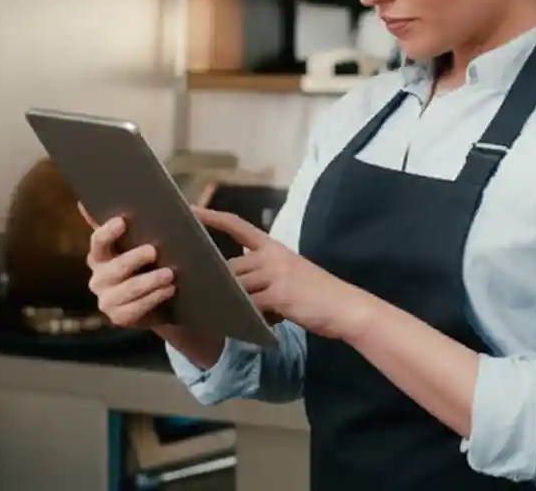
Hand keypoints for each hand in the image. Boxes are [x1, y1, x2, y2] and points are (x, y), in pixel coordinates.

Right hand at [81, 203, 175, 328]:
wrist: (165, 299)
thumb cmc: (157, 261)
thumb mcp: (153, 240)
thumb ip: (149, 222)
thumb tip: (160, 199)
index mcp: (103, 253)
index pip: (99, 241)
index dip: (107, 231)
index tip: (122, 221)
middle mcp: (99, 276)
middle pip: (115, 267)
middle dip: (134, 258)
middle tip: (153, 250)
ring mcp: (106, 299)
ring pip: (127, 289)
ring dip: (150, 281)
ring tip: (170, 274)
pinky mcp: (118, 317)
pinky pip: (135, 309)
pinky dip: (154, 298)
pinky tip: (169, 290)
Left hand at [193, 207, 376, 340]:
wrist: (345, 306)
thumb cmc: (317, 293)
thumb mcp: (289, 274)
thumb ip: (263, 275)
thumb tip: (236, 288)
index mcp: (273, 247)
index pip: (237, 225)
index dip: (212, 217)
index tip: (190, 210)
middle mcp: (272, 256)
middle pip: (230, 266)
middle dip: (218, 282)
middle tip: (203, 293)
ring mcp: (275, 274)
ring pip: (236, 285)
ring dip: (228, 301)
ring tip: (220, 313)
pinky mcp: (278, 294)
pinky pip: (248, 304)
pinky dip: (241, 315)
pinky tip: (239, 324)